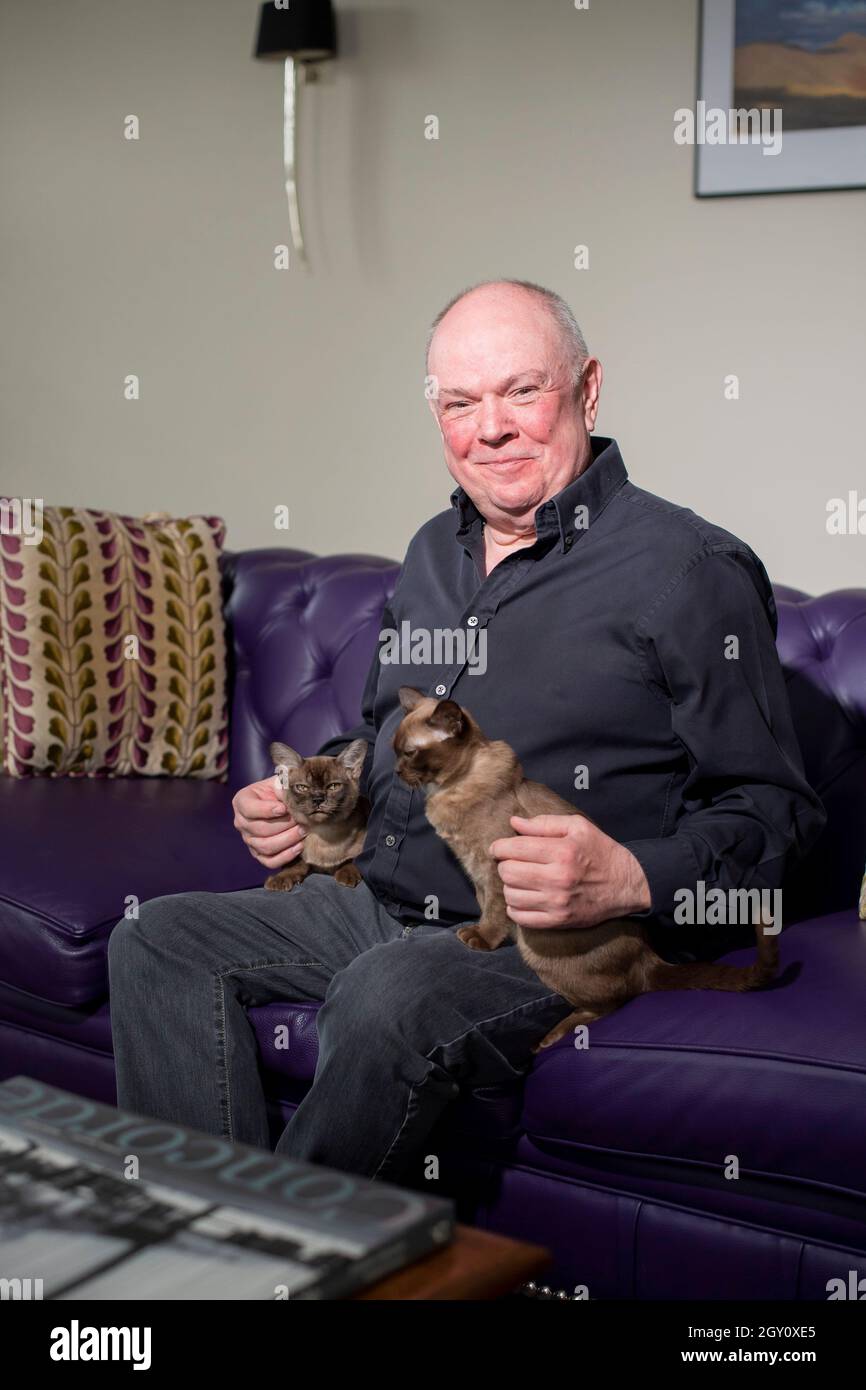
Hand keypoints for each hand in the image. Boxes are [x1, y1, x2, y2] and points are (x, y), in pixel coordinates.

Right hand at [232, 776, 306, 870]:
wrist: (283, 803)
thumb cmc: (280, 790)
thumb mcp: (280, 782)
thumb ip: (284, 784)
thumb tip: (293, 791)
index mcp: (241, 801)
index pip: (249, 808)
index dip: (266, 810)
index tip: (284, 808)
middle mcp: (241, 822)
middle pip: (260, 829)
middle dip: (284, 825)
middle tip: (302, 819)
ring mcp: (249, 840)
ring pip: (265, 846)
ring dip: (287, 840)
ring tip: (304, 831)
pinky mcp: (258, 854)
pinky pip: (269, 861)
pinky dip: (286, 856)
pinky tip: (300, 846)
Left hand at [489, 814, 650, 928]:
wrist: (627, 885)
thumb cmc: (600, 851)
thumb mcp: (578, 827)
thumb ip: (544, 823)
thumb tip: (514, 823)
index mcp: (562, 852)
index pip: (513, 849)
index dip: (499, 847)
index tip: (499, 848)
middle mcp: (557, 879)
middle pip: (507, 872)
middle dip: (504, 865)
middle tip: (513, 862)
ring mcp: (557, 903)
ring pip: (510, 895)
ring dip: (510, 886)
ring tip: (522, 879)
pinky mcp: (558, 921)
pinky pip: (520, 917)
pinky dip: (515, 907)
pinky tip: (524, 897)